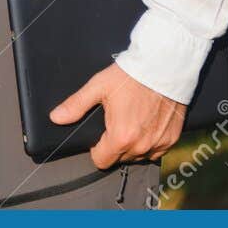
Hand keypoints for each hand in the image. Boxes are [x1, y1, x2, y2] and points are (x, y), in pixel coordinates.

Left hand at [49, 62, 185, 170]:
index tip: (99, 136)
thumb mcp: (98, 87)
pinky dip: (150, 142)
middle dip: (114, 145)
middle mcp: (141, 146)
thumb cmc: (131, 76)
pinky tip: (146, 124)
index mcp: (121, 137)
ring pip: (139, 156)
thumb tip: (55, 118)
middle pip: (120, 158)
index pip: (101, 161)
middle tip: (116, 122)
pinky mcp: (172, 139)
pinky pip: (156, 151)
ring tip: (132, 121)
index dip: (96, 149)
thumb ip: (76, 105)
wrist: (163, 66)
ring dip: (133, 145)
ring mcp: (159, 144)